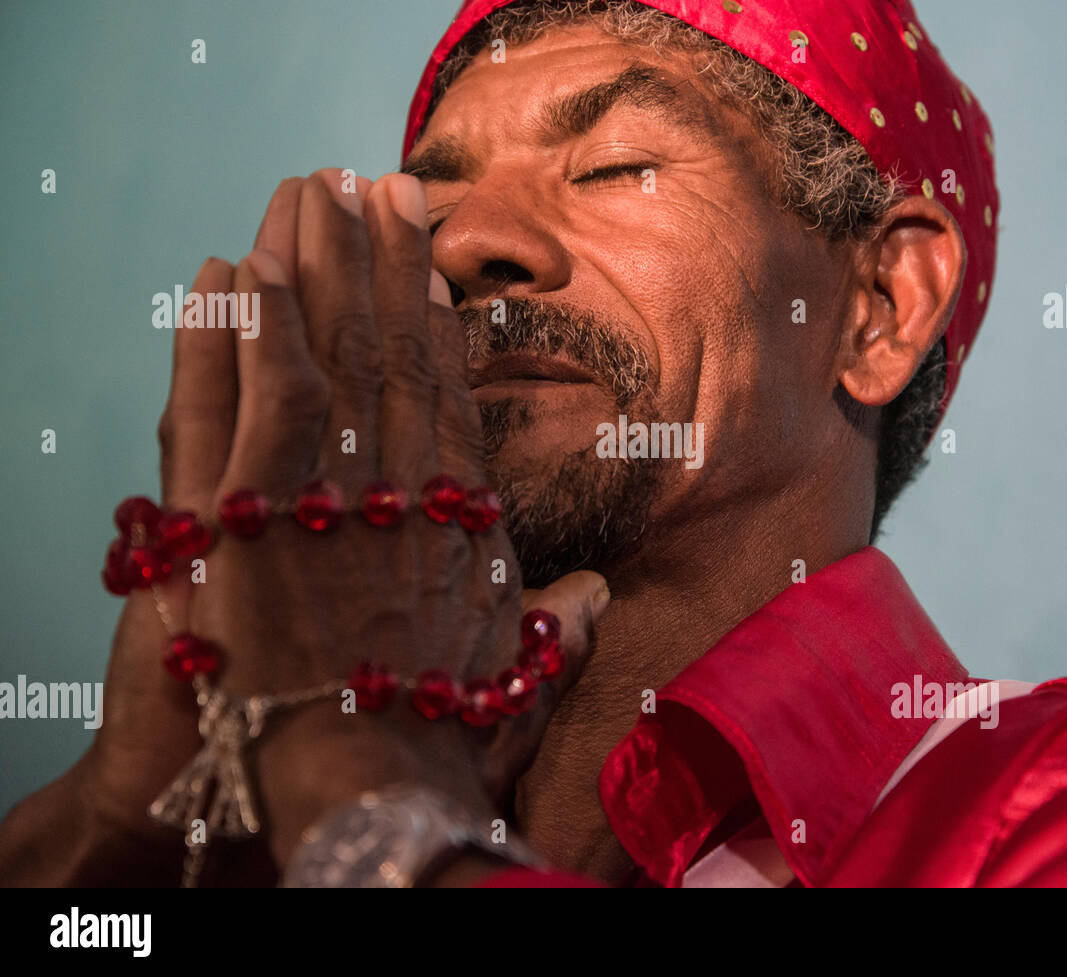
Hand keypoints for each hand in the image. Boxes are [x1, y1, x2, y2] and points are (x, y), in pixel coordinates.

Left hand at [81, 169, 609, 873]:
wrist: (371, 783)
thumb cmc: (442, 735)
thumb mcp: (514, 676)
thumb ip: (559, 625)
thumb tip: (602, 594)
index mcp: (458, 518)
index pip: (446, 391)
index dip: (430, 314)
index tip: (422, 254)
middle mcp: (404, 487)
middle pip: (392, 349)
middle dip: (378, 258)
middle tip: (369, 182)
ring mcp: (333, 492)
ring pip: (329, 354)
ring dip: (317, 266)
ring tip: (310, 189)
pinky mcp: (258, 511)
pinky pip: (257, 398)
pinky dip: (250, 329)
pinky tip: (238, 266)